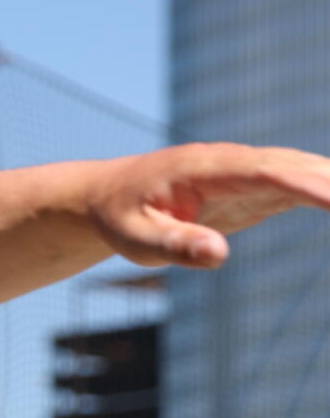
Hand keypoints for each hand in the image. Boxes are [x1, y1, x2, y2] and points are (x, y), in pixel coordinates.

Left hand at [88, 143, 329, 267]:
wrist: (108, 195)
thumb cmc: (120, 218)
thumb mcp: (136, 240)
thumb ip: (175, 246)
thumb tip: (220, 255)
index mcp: (208, 168)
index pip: (271, 173)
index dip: (312, 186)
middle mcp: (237, 161)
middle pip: (304, 167)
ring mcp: (252, 170)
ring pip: (312, 171)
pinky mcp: (261, 186)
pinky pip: (308, 184)